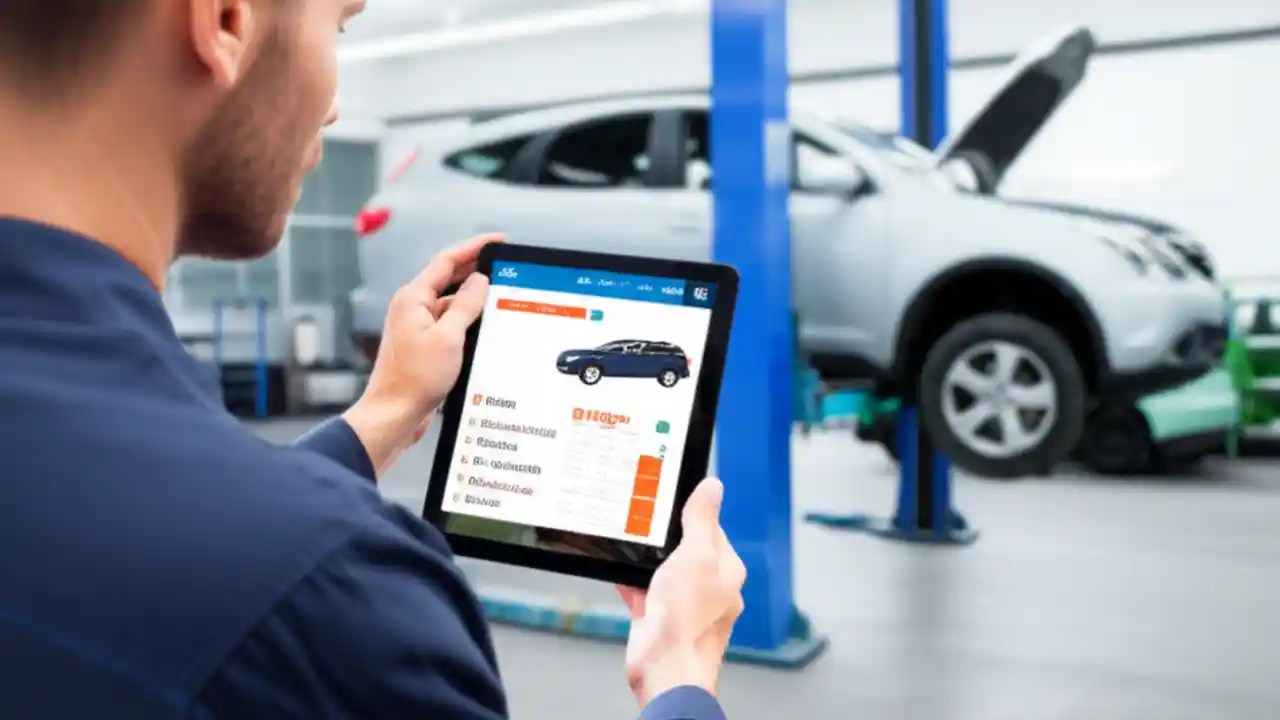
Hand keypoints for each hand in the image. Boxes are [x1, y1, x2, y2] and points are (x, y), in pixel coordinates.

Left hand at [343, 233, 503, 474]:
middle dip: (476, 270)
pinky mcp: (424, 344)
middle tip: (505, 265)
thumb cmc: (414, 379)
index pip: (447, 260)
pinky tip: (485, 327)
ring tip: (501, 298)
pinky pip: (450, 324)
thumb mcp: (449, 337)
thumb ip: (466, 306)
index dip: (474, 247)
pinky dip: (468, 322)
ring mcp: (418, 326)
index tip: (497, 241)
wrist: (394, 413)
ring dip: (474, 301)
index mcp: (414, 298)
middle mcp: (413, 307)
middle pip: (449, 278)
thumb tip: (480, 282)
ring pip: (451, 303)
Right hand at [617, 478, 745, 706]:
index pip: (713, 530)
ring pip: (664, 573)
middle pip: (687, 550)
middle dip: (665, 540)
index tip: (671, 501)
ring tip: (629, 545)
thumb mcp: (695, 554)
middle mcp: (710, 589)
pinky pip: (644, 594)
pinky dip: (631, 584)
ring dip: (647, 562)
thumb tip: (712, 487)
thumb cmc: (688, 616)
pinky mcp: (660, 620)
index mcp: (727, 570)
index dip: (692, 513)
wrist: (665, 666)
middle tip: (645, 523)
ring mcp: (684, 606)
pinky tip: (618, 574)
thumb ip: (701, 520)